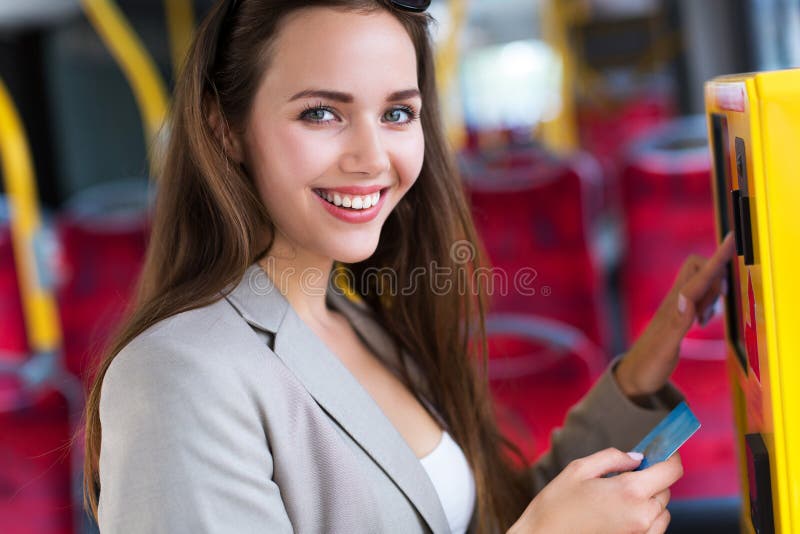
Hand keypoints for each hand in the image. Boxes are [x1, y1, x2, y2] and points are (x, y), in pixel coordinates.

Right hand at [509, 448, 682, 532]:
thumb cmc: (556, 506)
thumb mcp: (578, 469)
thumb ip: (612, 458)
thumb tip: (636, 458)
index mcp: (629, 491)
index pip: (671, 471)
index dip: (669, 457)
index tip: (662, 452)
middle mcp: (642, 516)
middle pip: (666, 490)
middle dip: (652, 478)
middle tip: (626, 474)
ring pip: (662, 511)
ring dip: (649, 500)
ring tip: (620, 498)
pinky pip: (654, 529)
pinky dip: (646, 518)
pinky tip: (620, 514)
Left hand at [615, 233, 735, 398]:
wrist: (634, 376)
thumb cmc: (648, 366)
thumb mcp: (665, 348)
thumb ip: (678, 323)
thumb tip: (688, 297)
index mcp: (674, 306)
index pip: (699, 276)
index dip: (716, 259)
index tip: (731, 240)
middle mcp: (675, 302)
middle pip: (698, 270)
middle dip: (715, 279)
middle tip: (709, 309)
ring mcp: (676, 308)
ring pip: (700, 283)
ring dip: (711, 295)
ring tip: (703, 320)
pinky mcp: (678, 316)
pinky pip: (698, 298)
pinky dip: (707, 305)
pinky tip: (701, 321)